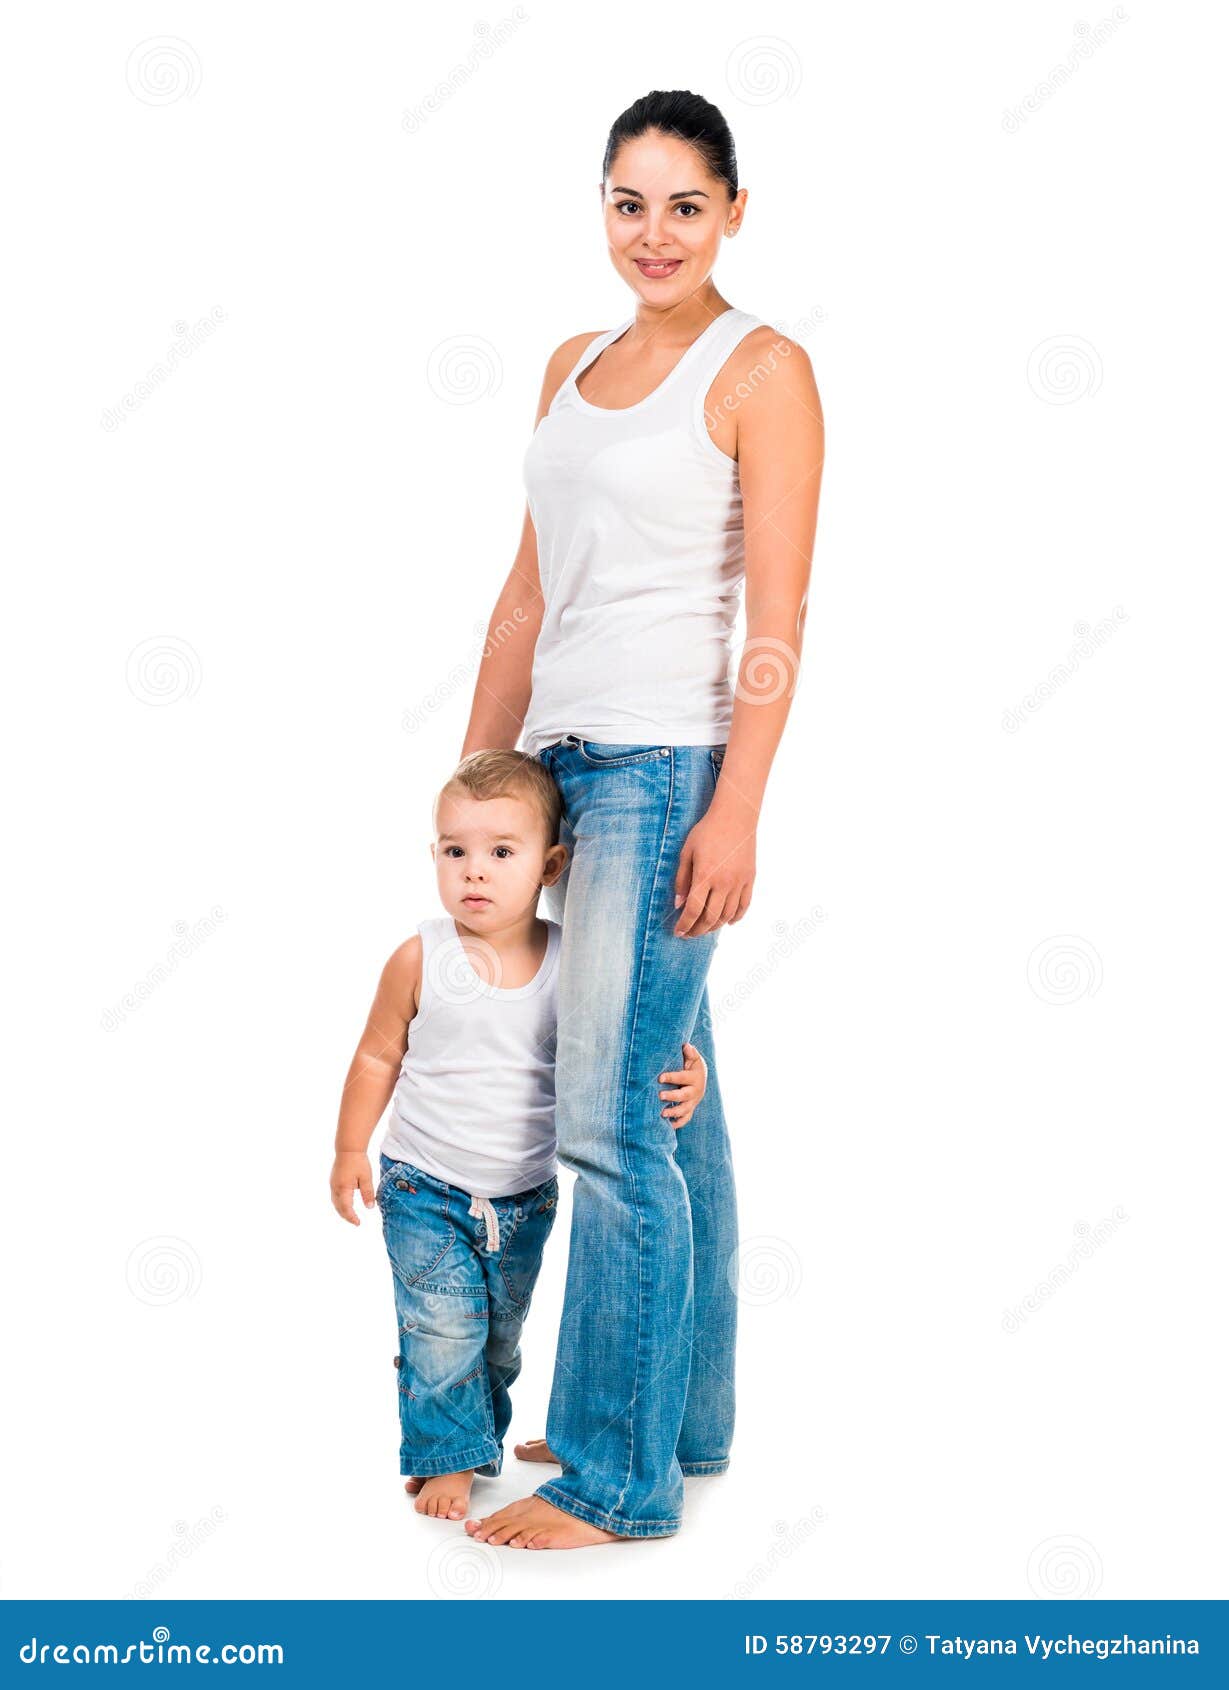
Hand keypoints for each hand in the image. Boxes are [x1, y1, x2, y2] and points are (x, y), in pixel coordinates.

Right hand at [330, 1151, 374, 1225]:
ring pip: (335, 1202)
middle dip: (346, 1216)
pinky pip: (335, 1196)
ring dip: (342, 1210)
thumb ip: (368, 1193)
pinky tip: (346, 1204)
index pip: (346, 1208)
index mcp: (343, 1188)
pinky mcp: (333, 1181)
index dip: (352, 1217)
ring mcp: (332, 1184)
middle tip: (355, 1222)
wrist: (348, 1148)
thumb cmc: (358, 1162)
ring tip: (351, 1215)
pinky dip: (340, 1203)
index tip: (358, 1223)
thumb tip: (370, 1207)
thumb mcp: (366, 1178)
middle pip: (339, 1207)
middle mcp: (335, 1188)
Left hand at [658, 1042, 707, 1127]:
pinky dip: (678, 1123)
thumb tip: (686, 1045)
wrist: (702, 1078)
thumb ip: (690, 1053)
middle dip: (672, 1096)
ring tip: (662, 1114)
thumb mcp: (693, 1058)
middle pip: (684, 1095)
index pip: (682, 1077)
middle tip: (660, 1096)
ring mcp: (693, 1102)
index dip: (672, 1077)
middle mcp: (695, 1091)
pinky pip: (686, 1118)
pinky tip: (668, 1126)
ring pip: (685, 1109)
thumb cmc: (692, 1065)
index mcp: (695, 1077)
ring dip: (674, 1112)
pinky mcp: (690, 1109)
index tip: (660, 1078)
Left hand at [673, 809, 755, 936]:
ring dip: (714, 926)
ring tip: (704, 928)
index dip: (685, 925)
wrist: (735, 817)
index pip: (693, 910)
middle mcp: (723, 883)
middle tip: (689, 934)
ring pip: (728, 915)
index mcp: (704, 876)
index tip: (678, 932)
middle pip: (710, 917)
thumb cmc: (707, 831)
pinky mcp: (750, 879)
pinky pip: (744, 905)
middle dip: (697, 930)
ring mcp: (739, 882)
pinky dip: (736, 917)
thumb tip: (679, 904)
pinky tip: (727, 922)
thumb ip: (682, 879)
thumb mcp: (687, 852)